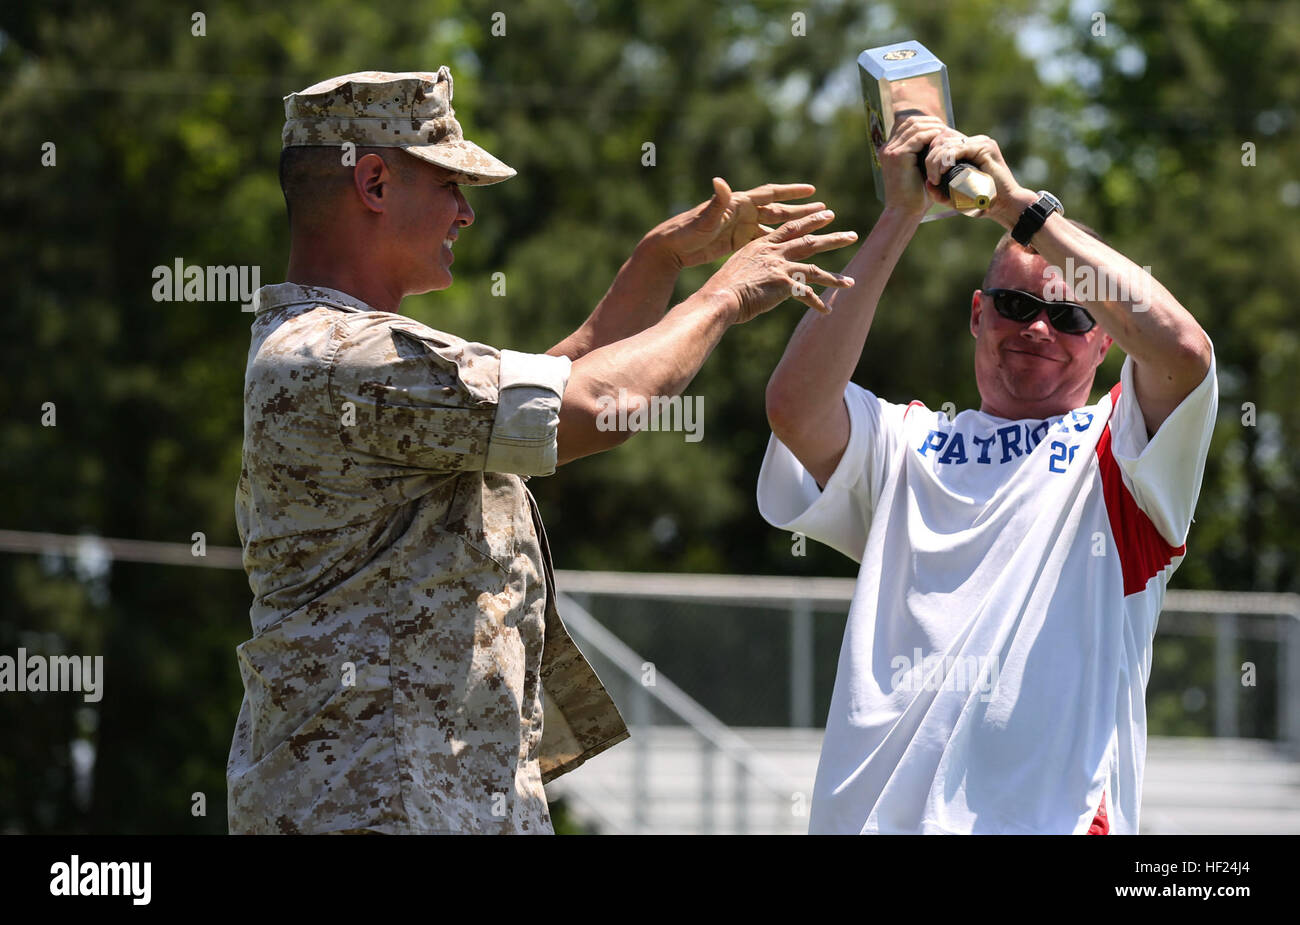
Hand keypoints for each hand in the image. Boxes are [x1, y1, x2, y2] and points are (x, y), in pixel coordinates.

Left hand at [647, 178, 827, 268]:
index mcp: (737, 203)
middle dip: (800, 210)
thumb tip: (719, 181)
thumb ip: (716, 202)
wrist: (669, 247)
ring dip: (793, 227)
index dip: (791, 192)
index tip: (812, 191)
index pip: (769, 194)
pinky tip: (792, 249)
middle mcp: (742, 212)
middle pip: (777, 209)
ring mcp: (740, 227)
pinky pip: (762, 241)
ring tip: (814, 226)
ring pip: (773, 226)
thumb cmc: (685, 232)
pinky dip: (777, 244)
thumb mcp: (704, 218)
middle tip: (824, 210)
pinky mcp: (736, 242)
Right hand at [701, 210, 857, 323]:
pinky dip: (817, 304)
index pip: (791, 228)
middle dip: (833, 238)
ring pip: (815, 269)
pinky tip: (826, 311)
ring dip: (834, 277)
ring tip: (851, 282)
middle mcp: (773, 252)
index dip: (810, 221)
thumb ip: (755, 266)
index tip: (826, 214)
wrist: (720, 298)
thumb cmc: (723, 288)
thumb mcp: (739, 267)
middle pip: (809, 242)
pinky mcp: (784, 284)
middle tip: (851, 235)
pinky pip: (807, 295)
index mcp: (762, 245)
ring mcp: (780, 267)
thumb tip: (762, 273)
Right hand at [878, 113, 958, 215]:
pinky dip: (932, 136)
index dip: (927, 123)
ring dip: (933, 128)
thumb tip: (943, 138)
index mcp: (891, 150)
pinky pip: (918, 136)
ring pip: (915, 126)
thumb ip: (925, 153)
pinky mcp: (897, 155)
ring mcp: (891, 151)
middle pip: (911, 121)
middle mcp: (888, 148)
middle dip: (931, 123)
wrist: (905, 212)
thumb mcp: (921, 169)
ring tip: (947, 135)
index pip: (908, 124)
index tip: (943, 130)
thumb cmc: (916, 195)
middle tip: (947, 130)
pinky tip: (942, 143)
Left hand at [918, 132, 1036, 226]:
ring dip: (935, 161)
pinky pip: (957, 148)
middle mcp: (974, 142)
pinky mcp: (985, 147)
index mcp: (968, 149)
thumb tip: (927, 184)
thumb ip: (939, 192)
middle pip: (942, 139)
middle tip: (931, 179)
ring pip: (947, 143)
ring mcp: (981, 142)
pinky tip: (942, 172)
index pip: (942, 141)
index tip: (930, 177)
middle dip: (930, 159)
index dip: (930, 156)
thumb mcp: (955, 197)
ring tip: (935, 179)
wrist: (1004, 205)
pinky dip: (946, 159)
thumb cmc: (981, 203)